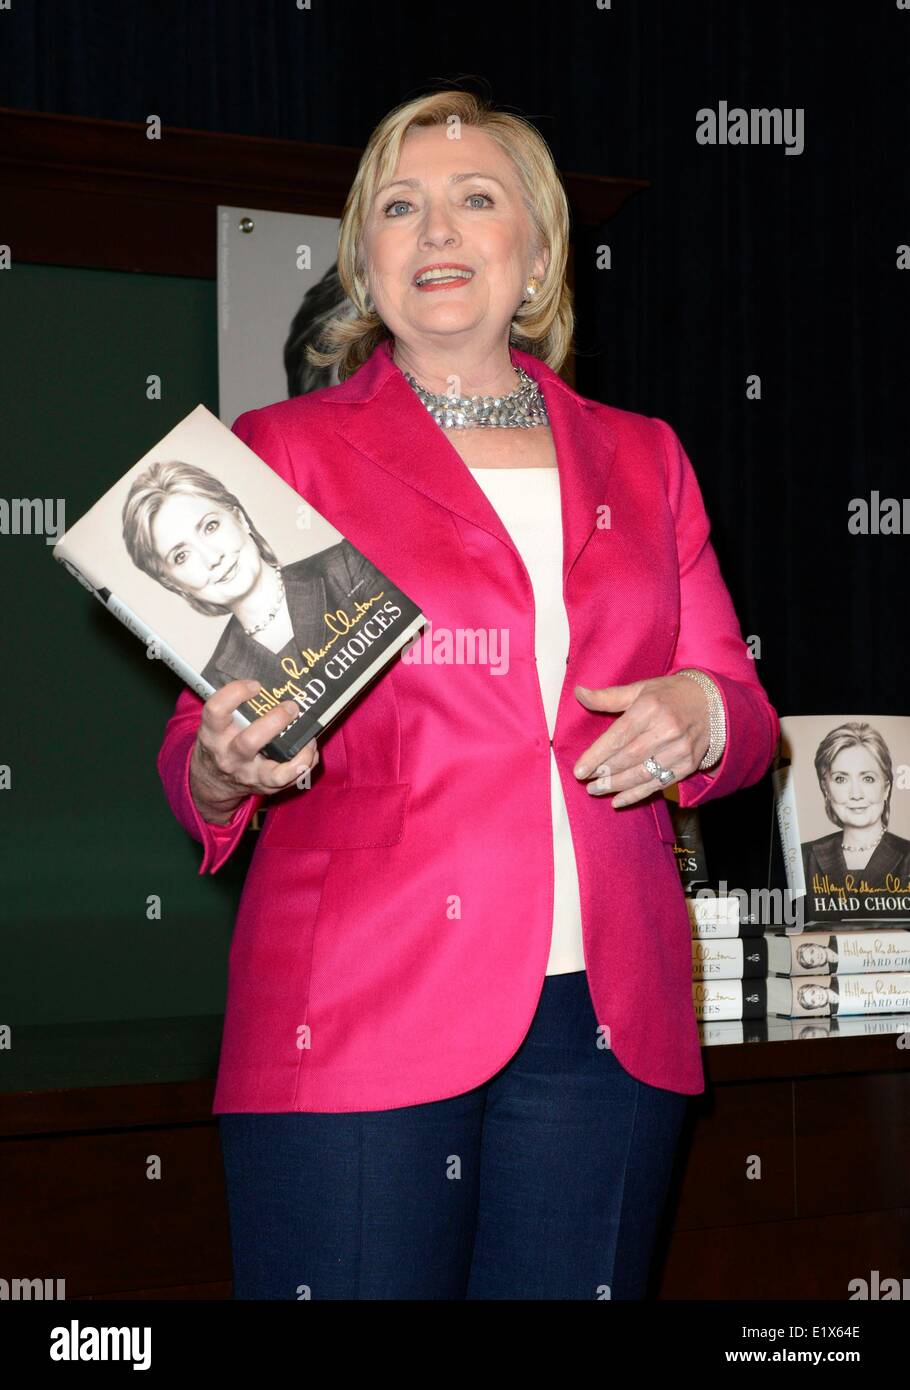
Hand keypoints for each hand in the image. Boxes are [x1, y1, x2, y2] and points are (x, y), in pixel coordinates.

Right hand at [190, 678, 319, 824]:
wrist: (211, 781)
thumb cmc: (221, 742)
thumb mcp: (216, 724)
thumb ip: (234, 705)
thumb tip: (271, 678)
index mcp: (213, 733)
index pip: (216, 711)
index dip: (235, 693)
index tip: (256, 684)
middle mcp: (228, 755)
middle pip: (250, 742)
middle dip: (275, 722)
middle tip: (291, 706)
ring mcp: (247, 773)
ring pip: (272, 769)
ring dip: (296, 749)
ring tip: (308, 733)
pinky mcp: (264, 785)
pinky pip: (288, 778)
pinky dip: (305, 762)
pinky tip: (309, 748)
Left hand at [571, 674, 710, 806]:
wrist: (714, 703)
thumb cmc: (671, 694)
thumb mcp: (640, 689)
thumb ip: (609, 696)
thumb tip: (579, 693)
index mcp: (650, 708)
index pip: (618, 736)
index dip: (597, 755)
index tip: (579, 770)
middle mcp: (666, 729)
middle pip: (629, 757)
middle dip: (605, 772)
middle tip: (586, 782)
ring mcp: (680, 749)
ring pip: (643, 773)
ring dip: (617, 785)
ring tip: (597, 790)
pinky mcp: (688, 764)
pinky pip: (659, 783)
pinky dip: (637, 794)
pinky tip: (619, 800)